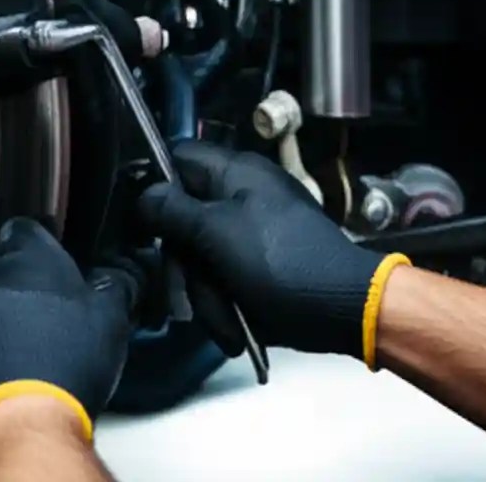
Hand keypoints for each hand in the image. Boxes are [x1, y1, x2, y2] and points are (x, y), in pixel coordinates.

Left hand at [0, 218, 138, 472]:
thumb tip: (111, 279)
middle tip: (33, 324)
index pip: (26, 230)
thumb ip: (111, 288)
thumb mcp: (108, 322)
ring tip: (8, 354)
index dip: (38, 248)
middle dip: (10, 289)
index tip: (44, 268)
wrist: (14, 420)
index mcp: (28, 257)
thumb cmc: (63, 367)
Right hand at [137, 141, 408, 364]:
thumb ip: (173, 211)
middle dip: (185, 265)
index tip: (148, 225)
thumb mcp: (218, 233)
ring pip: (200, 258)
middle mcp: (240, 195)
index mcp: (235, 172)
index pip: (177, 158)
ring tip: (225, 320)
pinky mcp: (258, 264)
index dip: (156, 187)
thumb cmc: (283, 264)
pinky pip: (223, 279)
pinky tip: (235, 326)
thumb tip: (143, 196)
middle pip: (182, 219)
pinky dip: (225, 304)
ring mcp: (250, 231)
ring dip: (206, 295)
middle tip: (187, 291)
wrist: (343, 311)